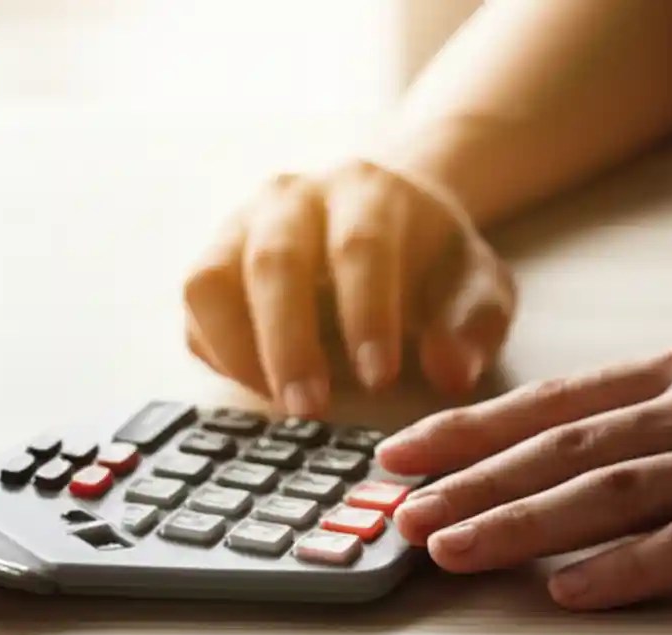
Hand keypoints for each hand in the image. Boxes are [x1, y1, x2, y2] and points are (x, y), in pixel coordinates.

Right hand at [183, 160, 515, 415]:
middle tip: (308, 409)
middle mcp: (292, 196)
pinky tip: (261, 387)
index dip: (366, 315)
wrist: (380, 214)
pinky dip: (218, 353)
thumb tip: (450, 375)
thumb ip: (472, 326)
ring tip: (276, 404)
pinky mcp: (212, 258)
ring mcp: (241, 224)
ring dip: (238, 350)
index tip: (381, 381)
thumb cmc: (428, 261)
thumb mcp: (474, 286)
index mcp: (367, 189)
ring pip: (213, 280)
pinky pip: (196, 308)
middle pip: (274, 260)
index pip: (360, 245)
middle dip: (289, 342)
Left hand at [377, 335, 671, 609]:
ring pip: (610, 492)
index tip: (401, 449)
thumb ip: (658, 403)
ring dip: (521, 522)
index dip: (468, 427)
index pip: (551, 401)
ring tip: (452, 546)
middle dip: (471, 478)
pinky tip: (571, 591)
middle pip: (562, 446)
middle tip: (400, 509)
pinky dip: (628, 569)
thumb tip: (560, 439)